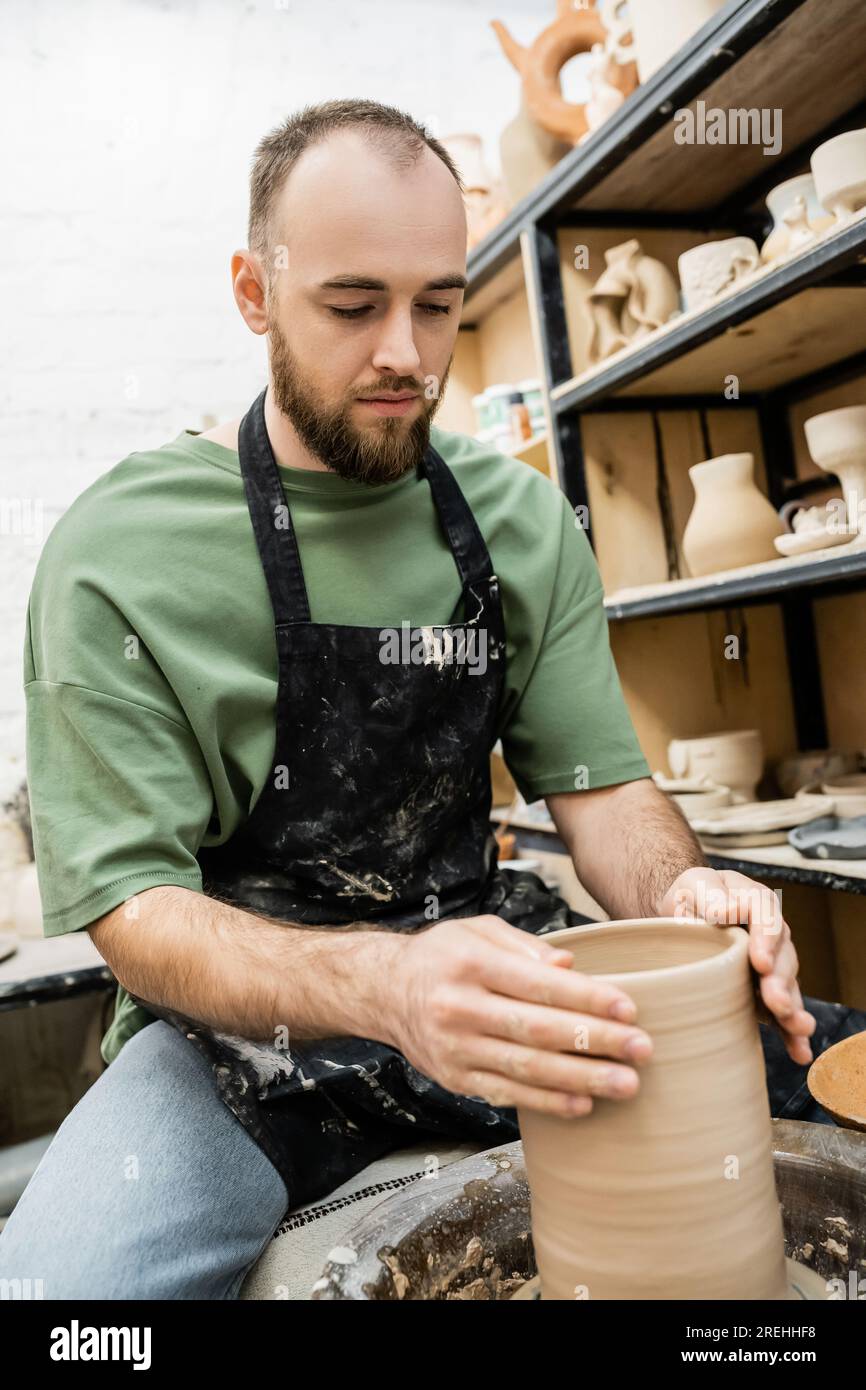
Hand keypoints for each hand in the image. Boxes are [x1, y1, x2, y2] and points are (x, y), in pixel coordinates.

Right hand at [389, 915, 652, 1118]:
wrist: (385, 992)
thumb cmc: (443, 956)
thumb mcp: (478, 931)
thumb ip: (526, 946)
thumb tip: (571, 966)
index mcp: (472, 964)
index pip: (539, 985)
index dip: (586, 999)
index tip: (628, 1009)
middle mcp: (461, 1008)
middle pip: (539, 1030)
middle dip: (596, 1042)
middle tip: (642, 1050)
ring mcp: (456, 1049)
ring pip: (527, 1068)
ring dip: (582, 1079)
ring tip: (626, 1084)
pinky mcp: (455, 1079)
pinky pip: (508, 1094)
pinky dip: (547, 1102)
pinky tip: (583, 1104)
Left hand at [658, 866, 815, 1064]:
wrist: (682, 916)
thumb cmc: (689, 897)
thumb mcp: (694, 886)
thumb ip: (710, 896)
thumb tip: (727, 910)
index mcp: (756, 903)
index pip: (767, 919)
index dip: (766, 941)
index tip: (760, 962)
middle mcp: (771, 936)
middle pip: (782, 958)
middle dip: (780, 982)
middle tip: (776, 1002)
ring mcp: (770, 966)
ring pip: (787, 987)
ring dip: (792, 1009)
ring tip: (797, 1027)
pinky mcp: (763, 992)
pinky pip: (780, 1012)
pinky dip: (790, 1032)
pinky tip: (799, 1051)